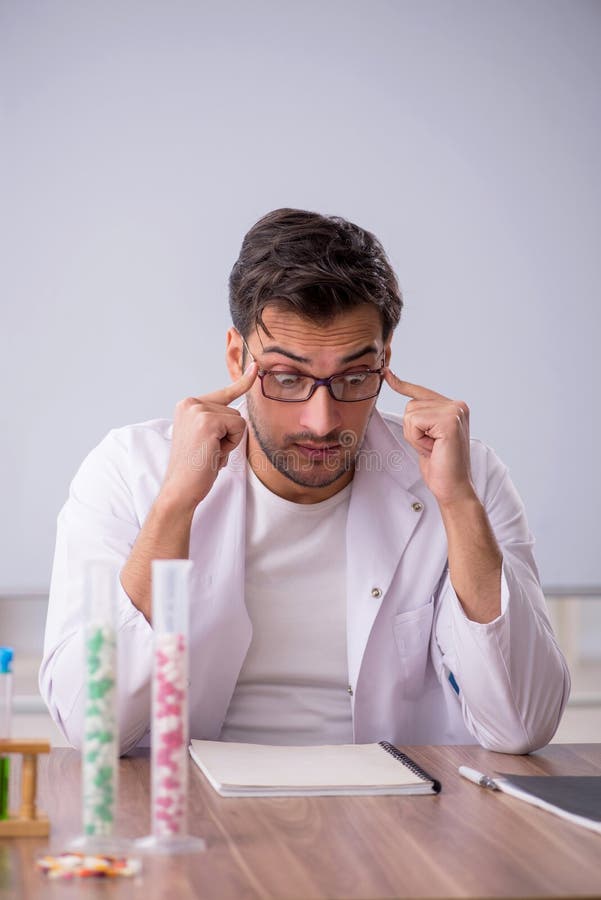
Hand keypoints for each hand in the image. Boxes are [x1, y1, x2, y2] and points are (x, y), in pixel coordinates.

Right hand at [160, 363, 257, 511]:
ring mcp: (198, 410)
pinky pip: (238, 427)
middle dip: (229, 435)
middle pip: (234, 411)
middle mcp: (191, 403)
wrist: (180, 488)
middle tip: (209, 451)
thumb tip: (239, 414)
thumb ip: (217, 421)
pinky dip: (231, 444)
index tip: (256, 367)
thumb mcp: (205, 437)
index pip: (224, 392)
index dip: (243, 382)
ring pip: (238, 420)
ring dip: (230, 441)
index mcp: (188, 405)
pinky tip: (213, 453)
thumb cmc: (195, 467)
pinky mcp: (207, 421)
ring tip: (210, 453)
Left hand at [384, 368, 474, 507]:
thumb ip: (422, 418)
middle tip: (431, 446)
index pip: (422, 392)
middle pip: (411, 404)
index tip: (386, 373)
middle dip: (413, 429)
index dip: (402, 384)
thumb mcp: (427, 437)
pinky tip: (434, 448)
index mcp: (454, 408)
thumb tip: (408, 405)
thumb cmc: (440, 466)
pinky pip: (415, 422)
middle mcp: (457, 405)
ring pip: (411, 413)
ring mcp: (455, 411)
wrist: (453, 487)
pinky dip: (418, 439)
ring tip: (433, 448)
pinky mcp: (450, 420)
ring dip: (415, 435)